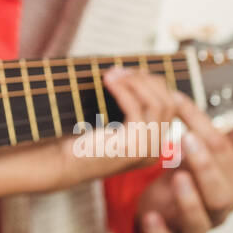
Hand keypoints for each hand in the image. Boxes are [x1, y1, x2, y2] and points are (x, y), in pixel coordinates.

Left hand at [60, 66, 179, 184]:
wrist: (63, 161)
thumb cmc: (82, 138)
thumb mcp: (113, 121)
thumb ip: (130, 105)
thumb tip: (137, 72)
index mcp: (153, 144)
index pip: (170, 107)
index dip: (155, 84)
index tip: (134, 71)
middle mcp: (156, 151)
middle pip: (168, 103)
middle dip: (147, 80)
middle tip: (121, 70)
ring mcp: (148, 150)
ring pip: (158, 104)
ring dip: (135, 82)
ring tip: (113, 73)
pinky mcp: (134, 147)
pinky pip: (136, 108)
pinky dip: (123, 89)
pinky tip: (108, 80)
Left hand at [134, 93, 232, 232]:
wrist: (167, 200)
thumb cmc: (197, 175)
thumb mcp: (218, 152)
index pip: (225, 156)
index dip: (203, 128)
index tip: (180, 102)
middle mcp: (219, 211)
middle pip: (220, 196)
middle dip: (206, 167)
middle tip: (187, 139)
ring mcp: (194, 227)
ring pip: (199, 224)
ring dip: (189, 201)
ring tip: (178, 177)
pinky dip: (159, 232)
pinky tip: (150, 216)